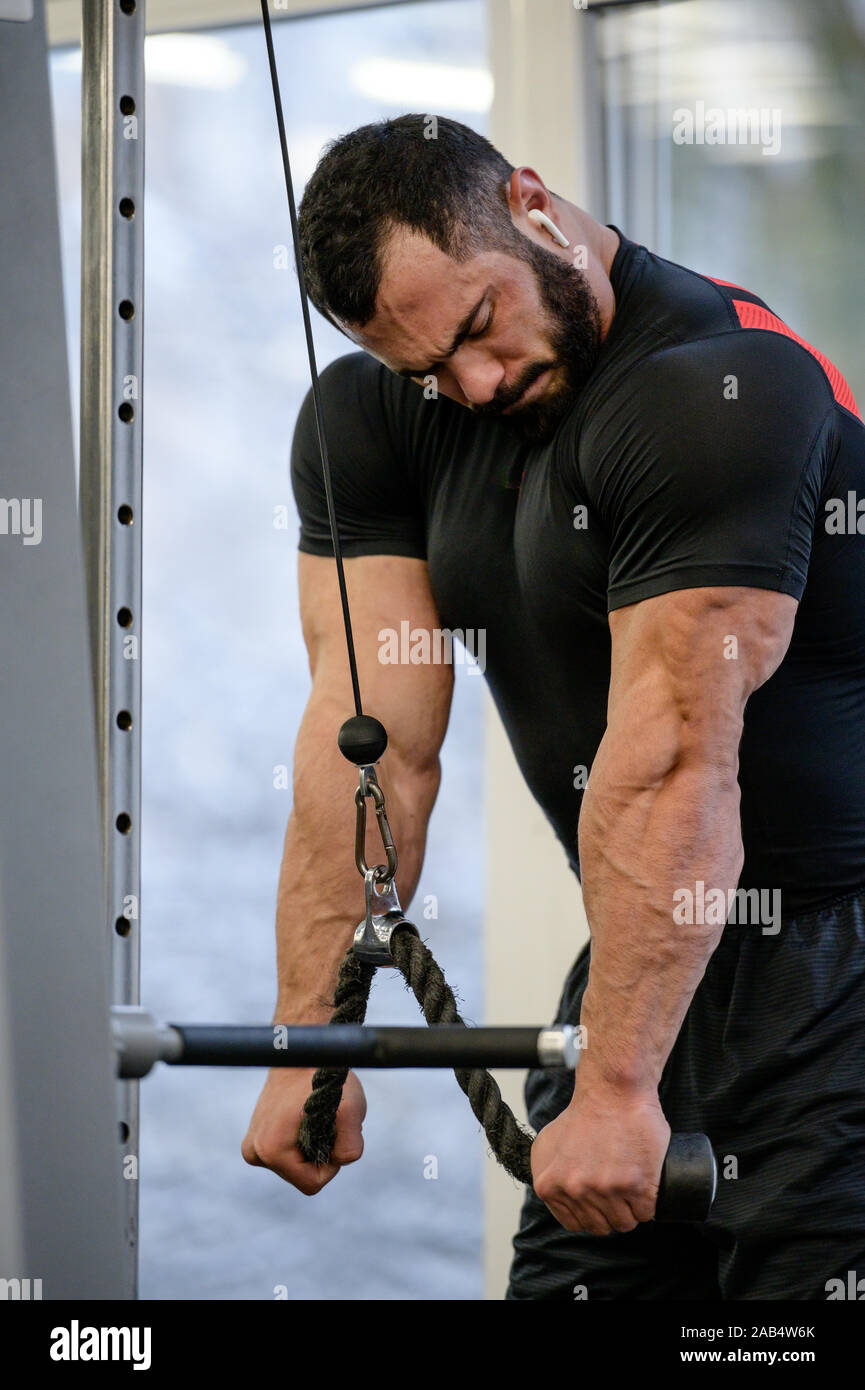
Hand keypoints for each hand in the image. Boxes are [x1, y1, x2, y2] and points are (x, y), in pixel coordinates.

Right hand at [242, 1067, 366, 1194]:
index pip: (312, 1183)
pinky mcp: (253, 1140)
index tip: (334, 1133)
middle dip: (320, 1154)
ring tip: (312, 1116)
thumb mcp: (350, 1108)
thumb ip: (352, 1140)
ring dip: (310, 1147)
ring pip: (294, 1167)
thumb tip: (344, 1160)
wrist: (299, 1055)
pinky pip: (286, 1155)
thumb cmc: (324, 1079)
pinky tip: (302, 1118)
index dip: (332, 1164)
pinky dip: (300, 1142)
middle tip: (324, 1121)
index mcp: (271, 1151)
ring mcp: (251, 1147)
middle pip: (302, 1176)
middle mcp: (254, 1153)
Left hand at [530, 1082, 669, 1234]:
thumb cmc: (585, 1114)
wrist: (613, 1091)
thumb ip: (546, 1173)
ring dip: (632, 1209)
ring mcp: (605, 1189)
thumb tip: (557, 1195)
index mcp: (549, 1186)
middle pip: (602, 1225)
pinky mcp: (635, 1185)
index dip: (592, 1212)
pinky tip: (644, 1182)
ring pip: (626, 1223)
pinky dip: (649, 1202)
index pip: (576, 1224)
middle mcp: (574, 1190)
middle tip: (618, 1187)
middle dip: (612, 1211)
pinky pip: (646, 1212)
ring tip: (631, 1183)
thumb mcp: (547, 1143)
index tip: (600, 1198)